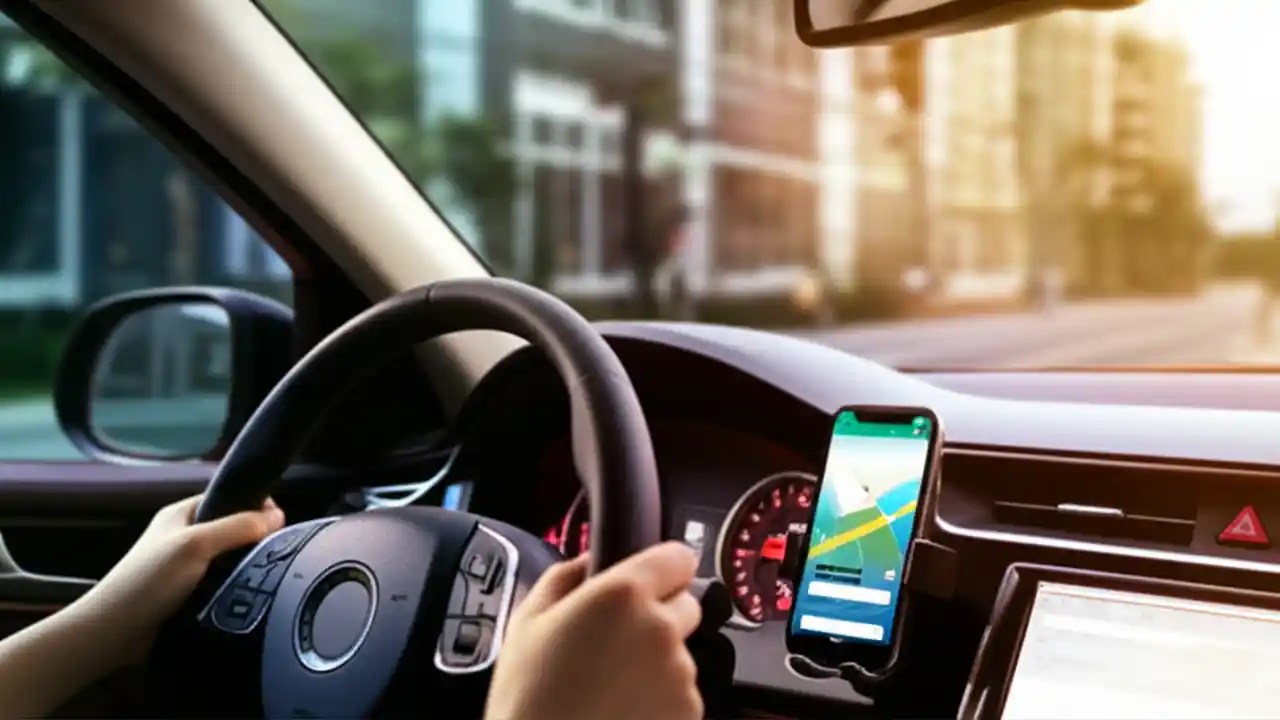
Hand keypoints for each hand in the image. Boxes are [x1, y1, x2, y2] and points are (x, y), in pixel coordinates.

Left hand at [68, 494, 284, 668]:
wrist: (114, 632)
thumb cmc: (149, 581)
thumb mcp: (196, 544)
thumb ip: (237, 527)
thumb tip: (278, 515)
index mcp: (182, 513)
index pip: (228, 497)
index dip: (254, 505)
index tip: (279, 522)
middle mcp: (185, 536)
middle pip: (232, 529)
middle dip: (254, 539)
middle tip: (276, 553)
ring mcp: (187, 567)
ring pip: (230, 559)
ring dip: (246, 567)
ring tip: (268, 576)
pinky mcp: (191, 594)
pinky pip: (224, 584)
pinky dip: (236, 588)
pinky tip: (251, 596)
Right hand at [484, 542, 702, 719]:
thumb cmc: (528, 697)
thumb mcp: (528, 621)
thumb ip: (566, 575)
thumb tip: (591, 560)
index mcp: (623, 594)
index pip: (678, 557)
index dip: (663, 569)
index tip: (649, 583)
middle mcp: (660, 628)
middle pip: (685, 605)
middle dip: (659, 617)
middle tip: (616, 644)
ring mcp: (680, 674)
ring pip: (680, 653)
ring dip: (657, 662)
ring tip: (611, 685)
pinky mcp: (689, 712)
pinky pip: (681, 693)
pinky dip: (661, 698)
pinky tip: (623, 708)